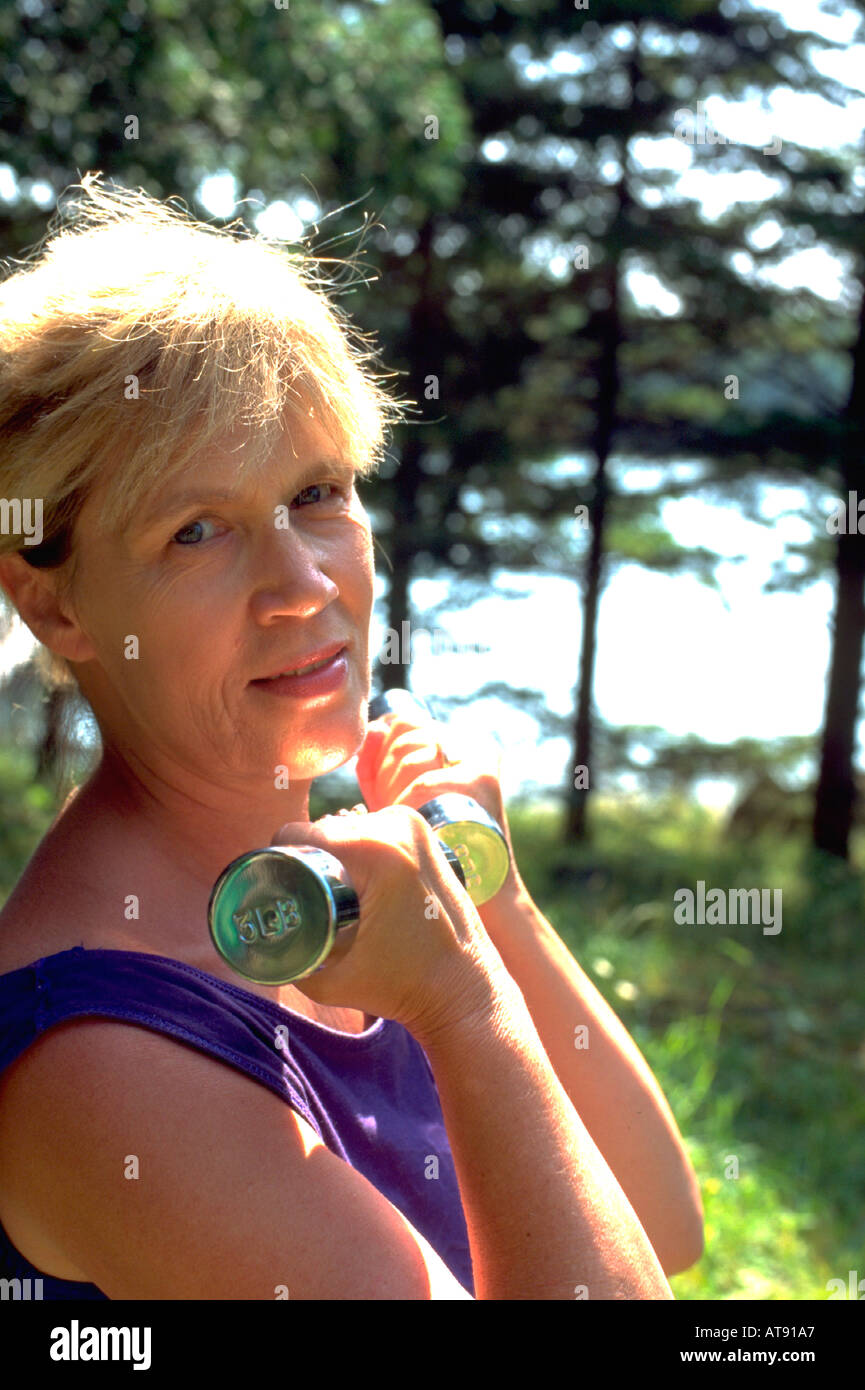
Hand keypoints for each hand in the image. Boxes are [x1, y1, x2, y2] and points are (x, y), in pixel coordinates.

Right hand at [269, 807, 510, 1042]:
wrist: (465, 992)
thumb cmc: (402, 988)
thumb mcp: (328, 979)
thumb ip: (285, 960)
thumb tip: (253, 943)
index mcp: (375, 851)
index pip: (300, 833)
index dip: (275, 856)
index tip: (271, 885)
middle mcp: (399, 826)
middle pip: (324, 829)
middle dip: (304, 857)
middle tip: (297, 896)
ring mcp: (417, 826)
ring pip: (350, 827)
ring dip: (332, 852)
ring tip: (326, 890)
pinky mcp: (428, 835)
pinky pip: (375, 829)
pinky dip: (358, 848)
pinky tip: (353, 876)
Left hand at [355, 713, 526, 905]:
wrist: (478, 892)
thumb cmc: (430, 847)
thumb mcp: (395, 800)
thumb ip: (376, 765)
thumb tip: (373, 730)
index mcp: (454, 743)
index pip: (403, 721)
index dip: (380, 749)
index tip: (377, 785)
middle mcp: (471, 745)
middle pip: (405, 739)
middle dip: (384, 775)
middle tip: (387, 810)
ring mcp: (480, 760)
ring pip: (411, 759)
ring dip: (393, 793)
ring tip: (398, 821)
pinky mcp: (483, 780)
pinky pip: (424, 784)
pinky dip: (406, 806)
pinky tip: (409, 826)